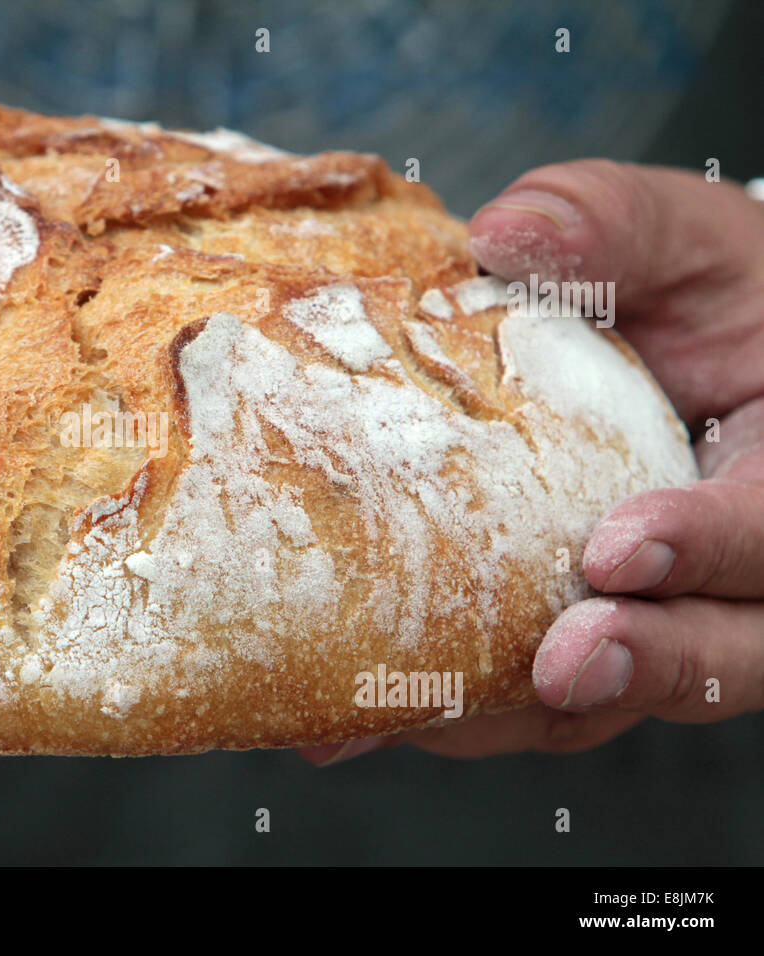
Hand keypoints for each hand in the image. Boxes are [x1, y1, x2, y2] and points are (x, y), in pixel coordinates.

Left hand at [304, 159, 763, 763]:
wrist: (693, 363)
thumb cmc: (702, 298)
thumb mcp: (680, 240)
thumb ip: (613, 226)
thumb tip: (503, 232)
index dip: (710, 546)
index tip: (618, 544)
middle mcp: (747, 572)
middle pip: (728, 652)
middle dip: (643, 666)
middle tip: (557, 668)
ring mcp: (670, 619)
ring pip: (622, 700)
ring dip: (518, 715)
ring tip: (411, 720)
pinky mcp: (592, 643)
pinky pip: (540, 702)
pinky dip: (458, 712)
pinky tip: (368, 714)